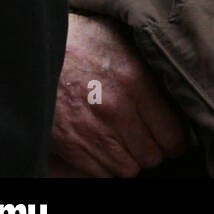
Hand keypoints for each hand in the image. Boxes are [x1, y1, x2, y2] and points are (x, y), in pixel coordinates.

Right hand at [50, 12, 187, 176]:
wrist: (36, 48)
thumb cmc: (85, 41)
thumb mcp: (127, 44)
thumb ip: (153, 72)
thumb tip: (177, 94)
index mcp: (137, 82)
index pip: (173, 133)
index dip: (178, 141)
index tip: (176, 141)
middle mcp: (116, 111)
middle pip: (152, 155)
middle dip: (155, 150)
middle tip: (152, 141)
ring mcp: (90, 130)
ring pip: (127, 168)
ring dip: (131, 160)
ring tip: (129, 146)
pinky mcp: (68, 144)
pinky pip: (99, 173)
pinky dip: (106, 166)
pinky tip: (107, 149)